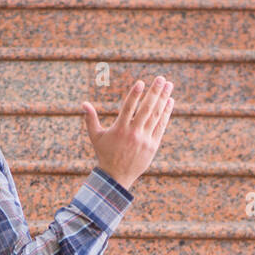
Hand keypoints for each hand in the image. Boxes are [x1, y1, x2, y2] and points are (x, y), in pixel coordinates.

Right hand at [81, 76, 173, 190]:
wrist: (117, 177)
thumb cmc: (105, 154)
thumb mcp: (96, 137)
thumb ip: (90, 119)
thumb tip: (83, 104)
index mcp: (119, 129)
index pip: (128, 108)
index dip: (135, 94)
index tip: (141, 82)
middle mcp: (133, 133)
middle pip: (146, 109)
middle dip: (155, 92)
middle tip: (161, 78)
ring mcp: (145, 139)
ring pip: (156, 116)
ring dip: (164, 99)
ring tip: (169, 85)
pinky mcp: (153, 145)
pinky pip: (161, 126)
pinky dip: (166, 113)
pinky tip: (170, 102)